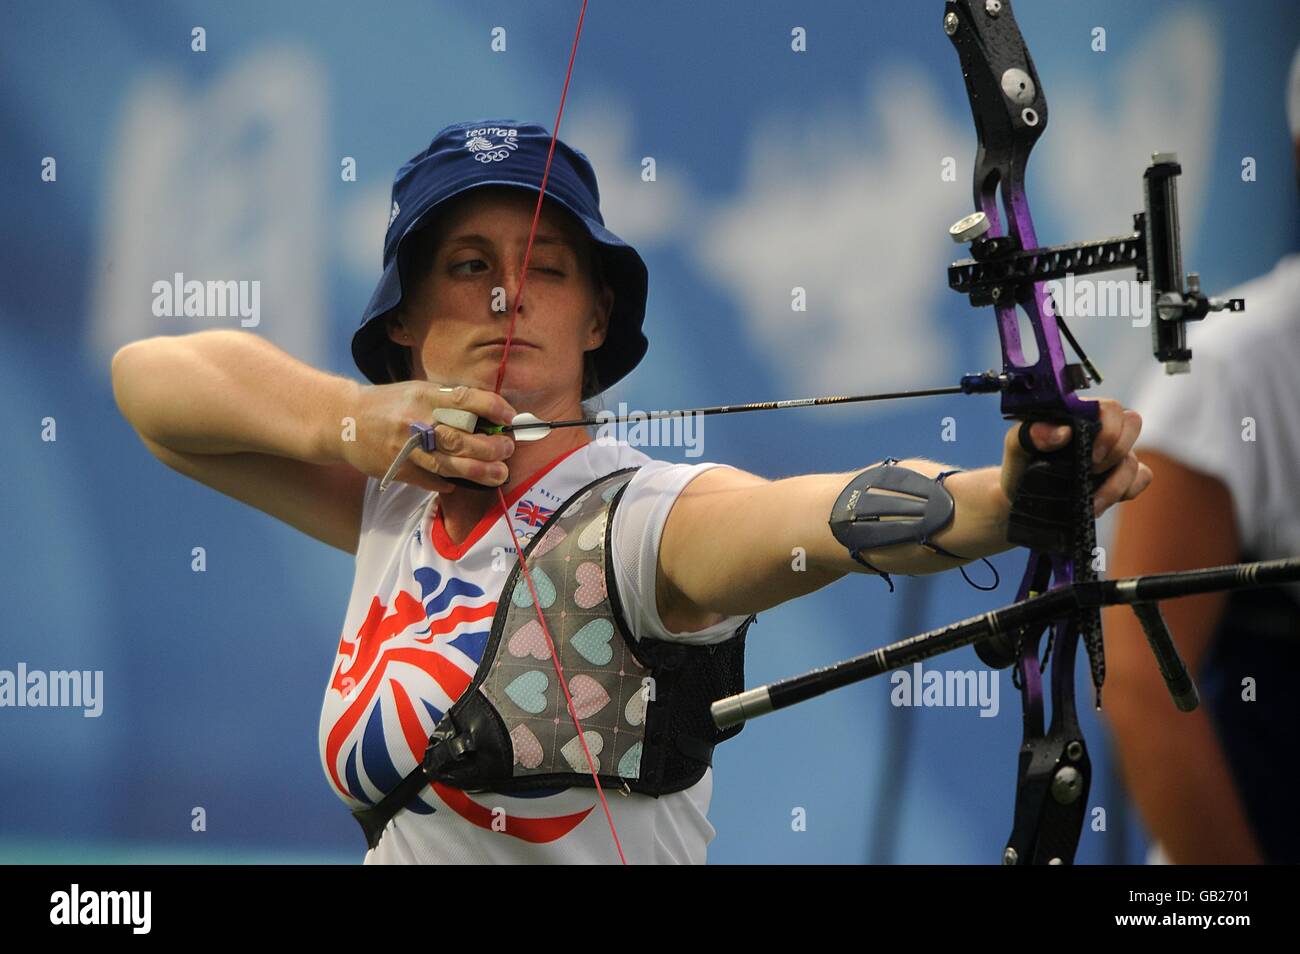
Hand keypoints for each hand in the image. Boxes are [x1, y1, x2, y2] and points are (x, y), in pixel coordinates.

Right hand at [341, 382, 515, 492]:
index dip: (493, 408)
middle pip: (461, 437)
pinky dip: (448, 483)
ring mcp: (406, 448)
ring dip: (479, 471)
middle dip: (491, 446)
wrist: (344, 420)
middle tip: (508, 450)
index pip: (466, 399)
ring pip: (449, 463)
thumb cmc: (389, 404)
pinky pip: (430, 480)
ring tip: (500, 474)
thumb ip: (449, 402)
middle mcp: (416, 421)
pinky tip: (461, 484)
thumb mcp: (418, 392)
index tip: (510, 416)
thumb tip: (490, 416)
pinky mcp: (398, 469)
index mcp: (425, 396)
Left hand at [1000, 398, 1152, 517]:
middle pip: (1133, 424)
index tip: (1090, 454)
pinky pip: (1142, 478)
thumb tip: (1063, 432)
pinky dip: (1125, 491)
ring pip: (1134, 460)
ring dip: (1115, 485)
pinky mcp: (1122, 477)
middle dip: (1116, 452)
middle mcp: (1101, 431)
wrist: (1021, 499)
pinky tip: (1099, 502)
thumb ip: (1032, 433)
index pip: (1110, 407)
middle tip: (1090, 471)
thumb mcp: (1017, 446)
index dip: (1109, 429)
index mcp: (1079, 415)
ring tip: (1090, 502)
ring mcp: (1114, 454)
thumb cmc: (1021, 465)